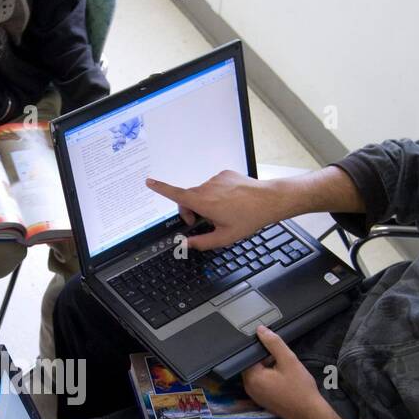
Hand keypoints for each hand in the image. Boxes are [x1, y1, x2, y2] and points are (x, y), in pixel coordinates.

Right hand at [146, 170, 289, 250]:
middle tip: (203, 222)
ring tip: (223, 212)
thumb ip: (201, 242)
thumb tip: (186, 244)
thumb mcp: (224, 237)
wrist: (269, 200)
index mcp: (203, 203)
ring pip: (202, 192)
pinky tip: (230, 201)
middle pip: (188, 198)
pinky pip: (214, 184)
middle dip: (190, 210)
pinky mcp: (225, 174)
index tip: (149, 182)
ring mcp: (216, 179)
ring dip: (205, 202)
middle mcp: (207, 187)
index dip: (160, 188)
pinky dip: (217, 193)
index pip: (176, 195)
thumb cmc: (248, 218)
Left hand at [240, 325, 330, 418]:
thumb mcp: (288, 360)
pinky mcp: (262, 399)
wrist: (309, 413)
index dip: (260, 347)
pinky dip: (270, 376)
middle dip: (265, 358)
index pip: (248, 355)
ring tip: (284, 368)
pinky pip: (262, 382)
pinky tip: (284, 377)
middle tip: (281, 358)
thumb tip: (261, 330)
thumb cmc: (300, 388)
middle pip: (252, 364)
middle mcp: (248, 387)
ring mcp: (254, 395)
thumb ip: (274, 343)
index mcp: (251, 377)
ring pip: (258, 373)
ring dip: (269, 367)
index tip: (272, 346)